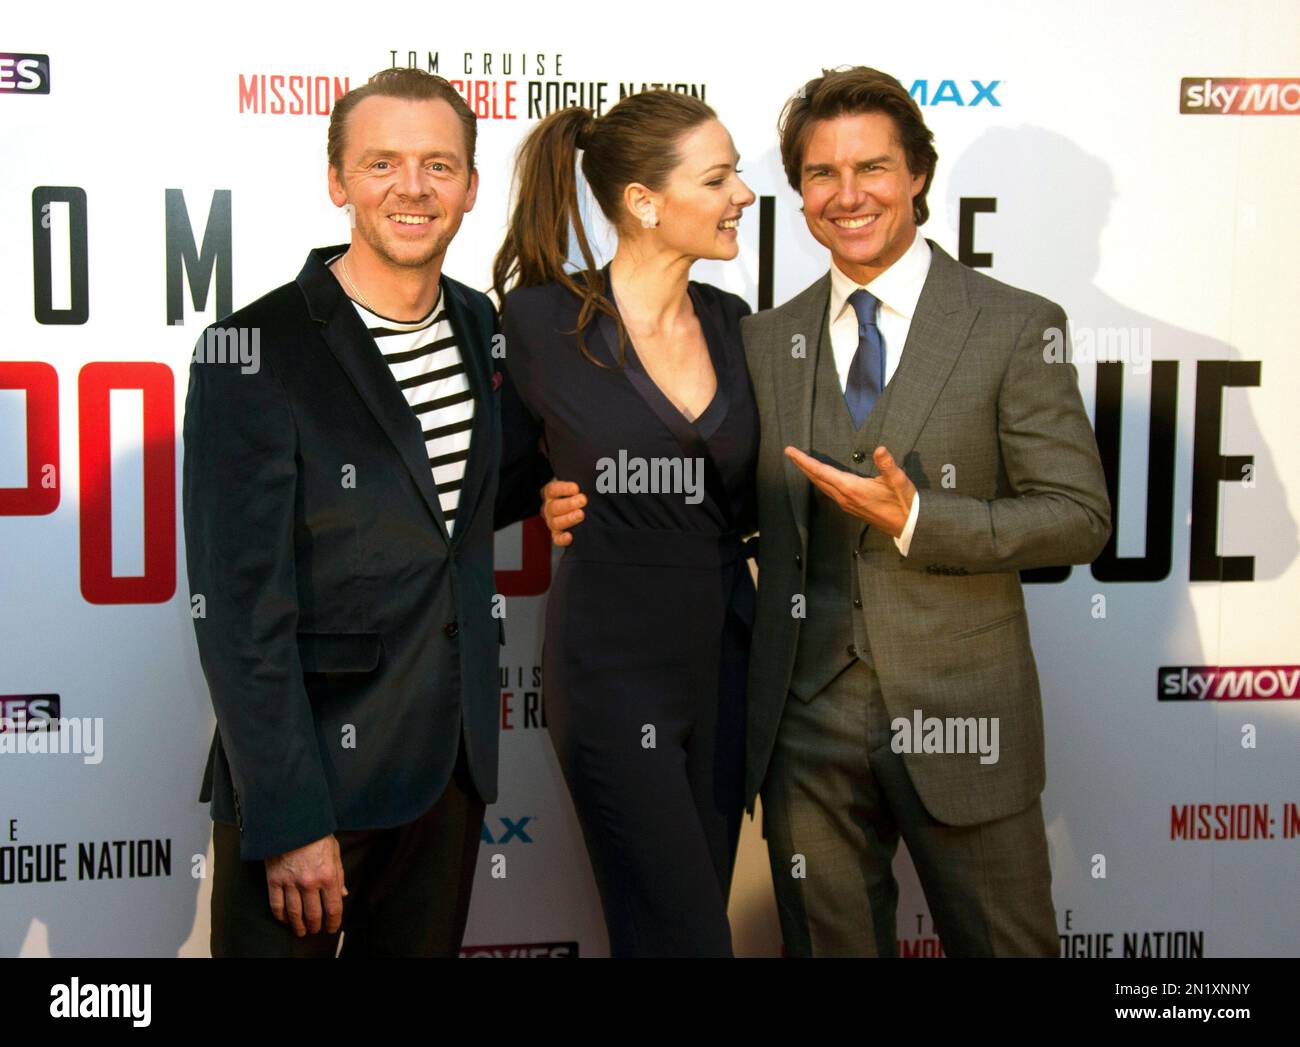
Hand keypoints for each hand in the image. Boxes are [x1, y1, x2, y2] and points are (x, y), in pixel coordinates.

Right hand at [265, 834, 346, 936]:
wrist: (291, 821)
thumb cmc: (316, 834)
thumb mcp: (334, 851)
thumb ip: (339, 875)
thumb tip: (342, 894)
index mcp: (328, 875)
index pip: (333, 907)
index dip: (334, 922)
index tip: (333, 927)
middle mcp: (310, 882)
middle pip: (314, 914)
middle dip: (316, 926)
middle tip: (315, 930)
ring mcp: (290, 883)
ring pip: (294, 914)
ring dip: (298, 926)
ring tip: (301, 931)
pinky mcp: (274, 880)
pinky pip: (276, 905)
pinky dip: (281, 917)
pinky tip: (285, 920)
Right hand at [540, 478, 585, 546]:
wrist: (582, 506)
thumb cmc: (581, 492)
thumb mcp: (579, 482)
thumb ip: (583, 479)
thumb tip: (599, 471)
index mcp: (551, 493)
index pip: (553, 489)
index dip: (563, 489)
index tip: (576, 487)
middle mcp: (549, 507)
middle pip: (554, 507)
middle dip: (569, 504)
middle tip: (583, 500)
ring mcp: (552, 522)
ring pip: (555, 522)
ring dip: (568, 518)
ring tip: (581, 514)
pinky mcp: (557, 534)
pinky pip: (556, 539)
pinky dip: (562, 539)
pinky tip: (570, 536)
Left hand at [785, 445, 915, 537]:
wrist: (908, 525)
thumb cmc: (903, 502)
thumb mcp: (898, 480)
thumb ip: (888, 464)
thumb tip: (880, 449)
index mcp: (851, 488)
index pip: (822, 471)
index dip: (805, 461)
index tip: (791, 452)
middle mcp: (844, 497)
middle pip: (817, 479)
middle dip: (802, 465)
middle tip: (789, 453)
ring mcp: (846, 504)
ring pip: (822, 486)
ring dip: (810, 474)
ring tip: (801, 463)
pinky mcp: (851, 507)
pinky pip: (829, 492)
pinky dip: (820, 481)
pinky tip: (820, 478)